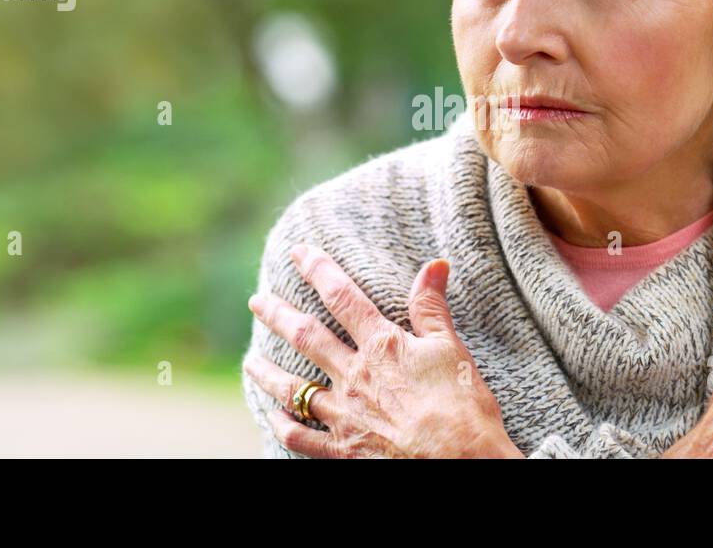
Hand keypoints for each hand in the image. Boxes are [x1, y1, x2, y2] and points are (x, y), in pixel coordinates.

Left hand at [243, 244, 523, 457]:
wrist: (461, 461)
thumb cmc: (463, 406)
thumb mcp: (451, 348)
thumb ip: (432, 307)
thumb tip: (435, 264)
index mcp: (381, 346)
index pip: (342, 297)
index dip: (318, 270)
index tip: (298, 252)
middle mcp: (354, 375)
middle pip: (306, 337)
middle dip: (278, 315)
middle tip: (257, 302)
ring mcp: (344, 413)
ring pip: (292, 387)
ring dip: (266, 372)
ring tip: (250, 361)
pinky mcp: (343, 448)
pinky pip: (301, 436)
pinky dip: (283, 425)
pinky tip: (274, 416)